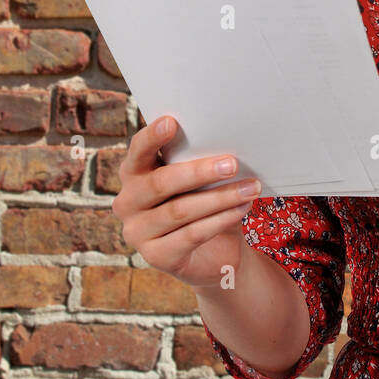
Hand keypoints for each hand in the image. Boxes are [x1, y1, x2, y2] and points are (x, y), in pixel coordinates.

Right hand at [112, 115, 262, 289]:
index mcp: (133, 174)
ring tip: (250, 188)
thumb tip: (225, 140)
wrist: (212, 254)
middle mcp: (127, 203)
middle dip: (199, 172)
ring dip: (220, 197)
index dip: (151, 137)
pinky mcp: (156, 257)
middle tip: (232, 163)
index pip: (137, 151)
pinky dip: (221, 219)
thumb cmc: (202, 203)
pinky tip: (242, 208)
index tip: (172, 122)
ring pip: (180, 210)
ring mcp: (138, 232)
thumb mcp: (197, 180)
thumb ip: (196, 161)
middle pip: (160, 183)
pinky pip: (192, 234)